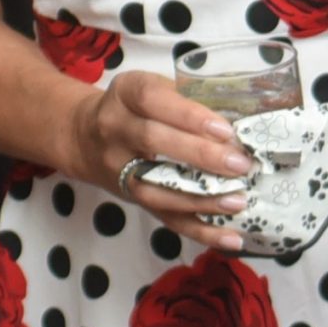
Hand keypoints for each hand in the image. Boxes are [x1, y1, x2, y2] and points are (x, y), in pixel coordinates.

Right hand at [65, 69, 251, 252]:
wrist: (84, 137)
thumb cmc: (135, 107)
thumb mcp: (151, 88)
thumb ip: (188, 97)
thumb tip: (243, 118)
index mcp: (126, 93)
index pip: (154, 100)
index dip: (189, 116)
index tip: (225, 130)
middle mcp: (116, 129)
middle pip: (155, 142)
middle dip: (201, 155)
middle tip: (240, 164)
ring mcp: (120, 169)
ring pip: (158, 189)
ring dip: (201, 199)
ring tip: (238, 201)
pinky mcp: (131, 199)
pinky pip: (165, 218)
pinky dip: (200, 231)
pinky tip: (230, 239)